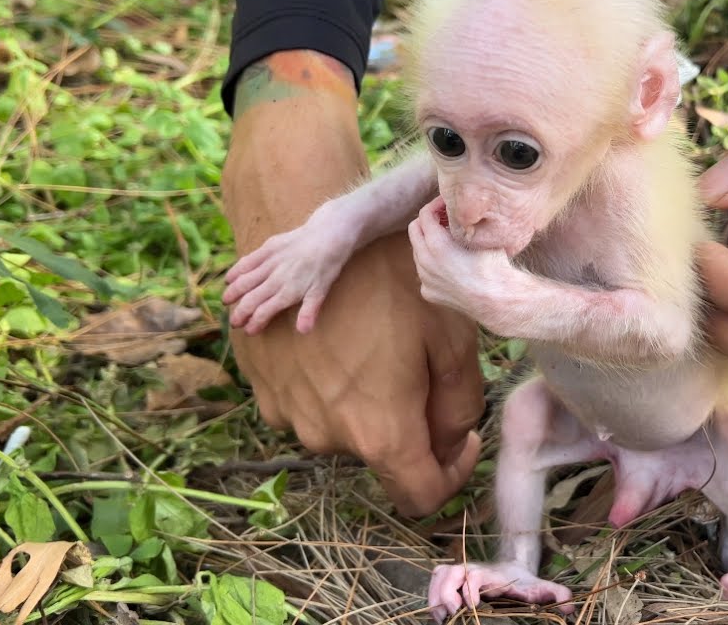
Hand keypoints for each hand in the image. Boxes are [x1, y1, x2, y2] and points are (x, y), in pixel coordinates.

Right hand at [222, 51, 485, 515]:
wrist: (305, 233)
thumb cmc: (389, 280)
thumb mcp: (449, 337)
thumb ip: (460, 403)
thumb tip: (454, 439)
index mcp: (378, 432)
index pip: (420, 493)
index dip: (451, 473)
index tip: (462, 439)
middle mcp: (327, 438)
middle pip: (382, 453)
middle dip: (408, 425)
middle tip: (422, 369)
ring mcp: (288, 417)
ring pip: (344, 426)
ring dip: (366, 401)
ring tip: (380, 344)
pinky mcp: (265, 392)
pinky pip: (308, 403)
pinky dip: (329, 384)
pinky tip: (344, 340)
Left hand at [407, 196, 516, 324]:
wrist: (498, 300)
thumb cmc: (494, 265)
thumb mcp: (480, 236)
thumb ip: (463, 222)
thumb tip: (461, 209)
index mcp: (436, 244)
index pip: (425, 214)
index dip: (436, 204)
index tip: (446, 203)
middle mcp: (425, 262)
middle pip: (415, 230)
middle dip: (428, 221)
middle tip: (445, 218)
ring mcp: (424, 279)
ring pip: (418, 252)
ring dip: (429, 243)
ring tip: (449, 241)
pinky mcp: (428, 292)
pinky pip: (425, 272)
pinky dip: (433, 265)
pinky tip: (451, 265)